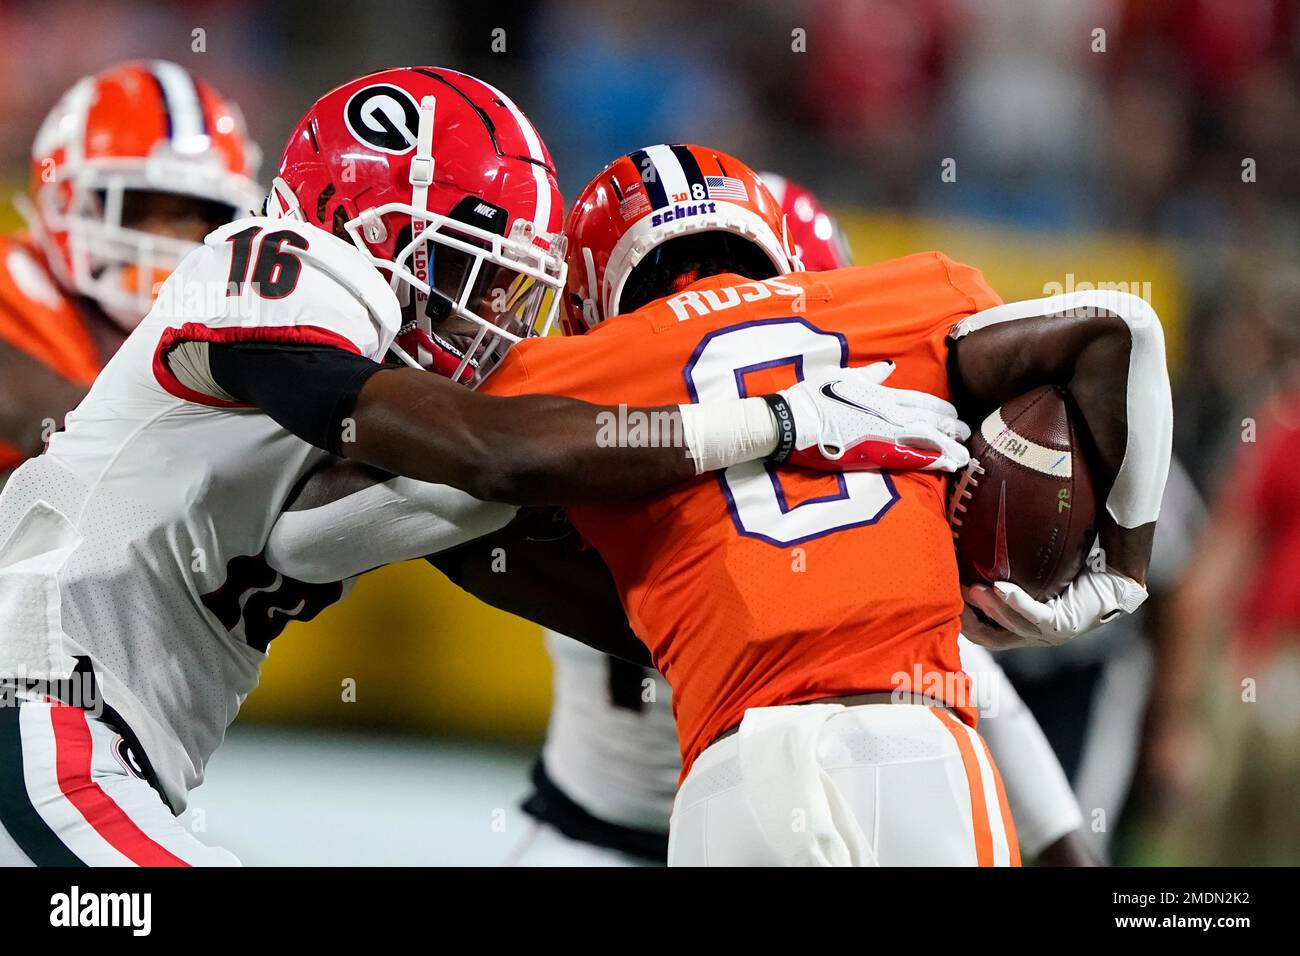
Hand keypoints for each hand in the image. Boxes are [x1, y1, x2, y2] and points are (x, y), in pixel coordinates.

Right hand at [776, 361, 970, 472]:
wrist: (795, 421)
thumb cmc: (813, 397)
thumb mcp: (842, 377)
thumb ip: (869, 375)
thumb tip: (887, 367)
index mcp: (881, 393)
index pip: (920, 400)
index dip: (941, 408)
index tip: (954, 415)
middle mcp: (889, 412)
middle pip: (929, 419)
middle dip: (950, 428)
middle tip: (966, 434)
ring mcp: (885, 433)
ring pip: (927, 438)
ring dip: (948, 446)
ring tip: (964, 455)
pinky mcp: (877, 453)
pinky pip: (913, 457)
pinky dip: (932, 460)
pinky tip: (947, 466)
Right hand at [963, 565, 1148, 646]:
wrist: (1114, 577)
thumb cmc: (1074, 573)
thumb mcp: (1036, 576)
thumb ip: (1010, 571)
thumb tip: (978, 541)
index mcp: (1025, 629)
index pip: (986, 634)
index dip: (965, 623)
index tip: (948, 601)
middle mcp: (1035, 637)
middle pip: (992, 638)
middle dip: (970, 620)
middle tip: (953, 595)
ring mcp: (1050, 635)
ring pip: (1010, 625)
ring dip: (989, 607)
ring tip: (971, 587)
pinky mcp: (1064, 625)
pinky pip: (1034, 615)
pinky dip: (1015, 602)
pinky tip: (1000, 586)